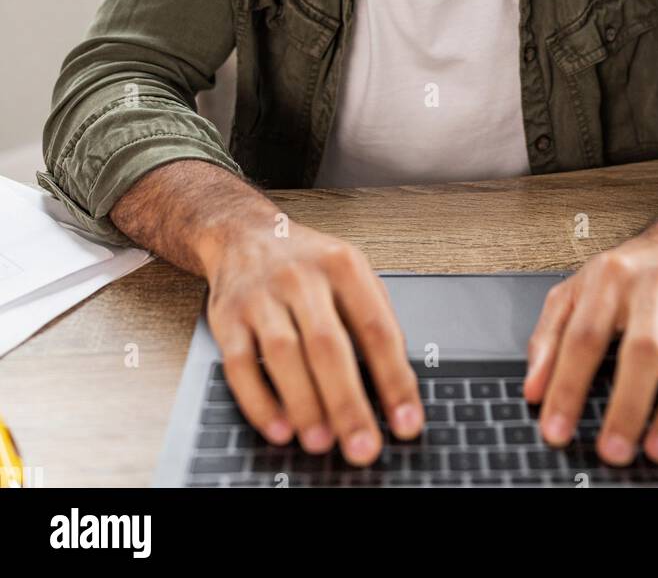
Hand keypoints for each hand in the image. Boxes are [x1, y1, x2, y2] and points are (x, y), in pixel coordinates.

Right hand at [202, 217, 424, 465]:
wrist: (244, 234)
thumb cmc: (307, 262)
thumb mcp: (351, 272)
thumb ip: (374, 317)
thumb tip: (397, 381)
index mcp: (344, 266)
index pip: (376, 328)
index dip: (394, 379)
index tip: (406, 421)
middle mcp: (302, 277)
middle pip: (328, 346)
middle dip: (349, 403)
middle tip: (364, 447)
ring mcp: (261, 296)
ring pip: (284, 355)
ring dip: (305, 405)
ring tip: (323, 442)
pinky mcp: (227, 316)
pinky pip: (240, 365)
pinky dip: (260, 402)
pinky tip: (279, 428)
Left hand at [524, 235, 657, 465]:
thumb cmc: (620, 282)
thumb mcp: (572, 295)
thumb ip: (547, 339)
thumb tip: (533, 390)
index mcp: (610, 277)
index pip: (584, 336)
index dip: (567, 387)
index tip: (556, 431)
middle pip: (644, 348)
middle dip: (628, 406)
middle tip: (613, 452)